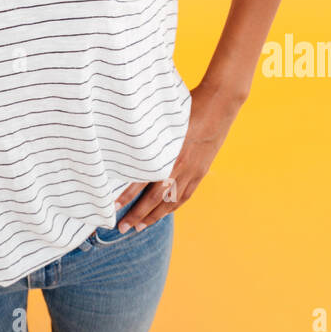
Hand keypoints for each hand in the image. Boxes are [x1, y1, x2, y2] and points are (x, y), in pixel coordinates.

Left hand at [112, 82, 244, 229]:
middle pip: (155, 198)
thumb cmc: (187, 105)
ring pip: (170, 201)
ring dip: (154, 216)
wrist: (218, 104)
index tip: (112, 206)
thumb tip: (124, 142)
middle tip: (122, 227)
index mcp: (167, 152)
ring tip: (140, 226)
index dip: (126, 195)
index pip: (142, 181)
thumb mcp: (162, 117)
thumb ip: (147, 133)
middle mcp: (179, 165)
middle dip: (138, 214)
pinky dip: (173, 206)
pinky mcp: (201, 171)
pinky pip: (185, 195)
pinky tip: (164, 212)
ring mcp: (192, 171)